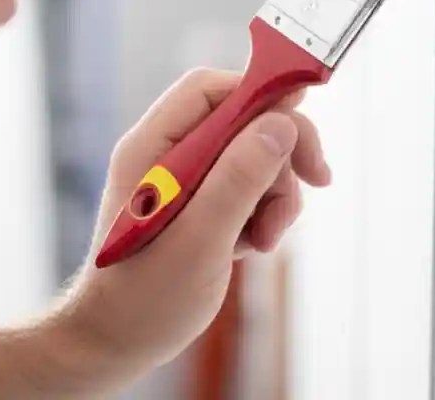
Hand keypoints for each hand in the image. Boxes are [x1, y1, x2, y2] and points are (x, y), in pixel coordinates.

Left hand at [60, 68, 331, 382]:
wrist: (117, 343)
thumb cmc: (143, 300)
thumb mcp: (199, 241)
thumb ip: (238, 180)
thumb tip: (279, 124)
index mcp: (150, 149)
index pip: (210, 90)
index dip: (259, 91)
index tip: (305, 107)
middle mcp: (166, 155)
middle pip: (241, 119)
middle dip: (282, 151)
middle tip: (316, 180)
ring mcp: (183, 179)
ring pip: (253, 155)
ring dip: (276, 193)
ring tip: (264, 239)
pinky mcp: (199, 203)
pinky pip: (247, 186)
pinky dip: (263, 212)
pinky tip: (252, 245)